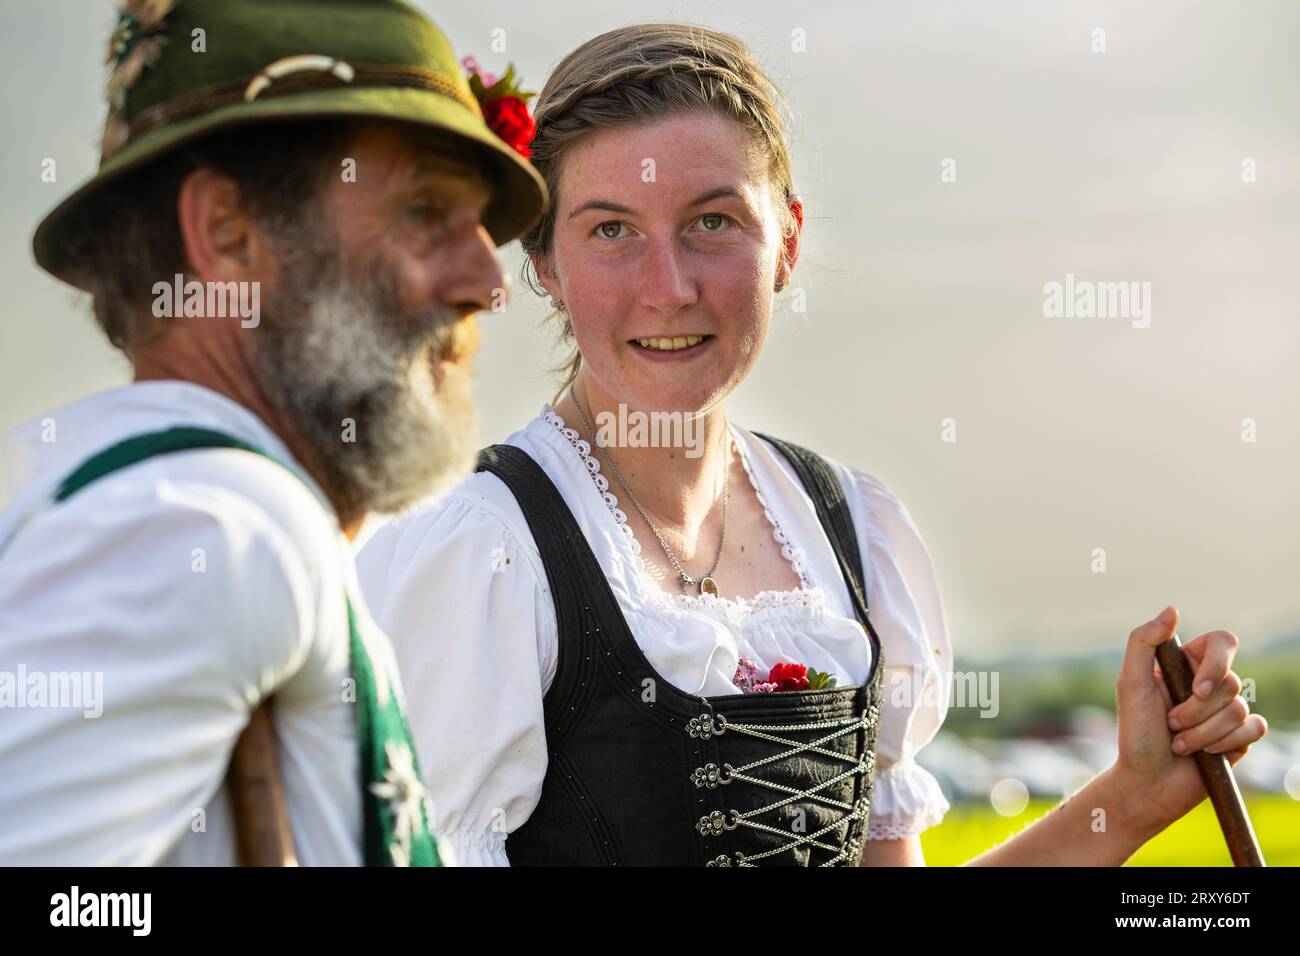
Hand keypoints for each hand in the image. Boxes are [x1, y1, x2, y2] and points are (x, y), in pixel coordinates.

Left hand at [1111, 605, 1266, 832]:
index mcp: (1186, 664)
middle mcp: (1209, 683)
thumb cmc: (1135, 733)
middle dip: (1197, 710)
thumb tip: (1172, 609)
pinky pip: (1255, 728)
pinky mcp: (1240, 737)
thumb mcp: (1130, 684)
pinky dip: (1227, 744)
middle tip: (1170, 724)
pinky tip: (1206, 754)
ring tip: (1179, 744)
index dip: (1218, 664)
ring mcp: (1226, 710)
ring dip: (1205, 733)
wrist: (1148, 782)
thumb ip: (1143, 642)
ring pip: (1240, 709)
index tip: (1195, 688)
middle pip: (1231, 682)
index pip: (1224, 642)